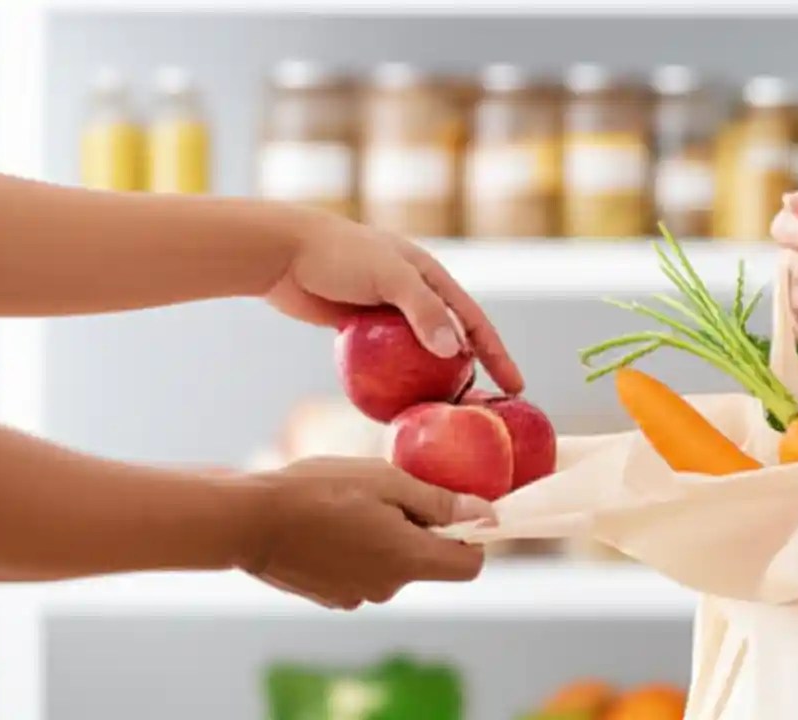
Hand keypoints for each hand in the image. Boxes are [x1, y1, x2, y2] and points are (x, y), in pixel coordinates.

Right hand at [241, 457, 493, 609]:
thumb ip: (438, 500)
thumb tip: (487, 514)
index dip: (471, 536)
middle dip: (419, 529)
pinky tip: (329, 525)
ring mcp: (358, 596)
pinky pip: (363, 571)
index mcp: (408, 558)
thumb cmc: (318, 490)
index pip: (469, 565)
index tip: (452, 508)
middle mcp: (389, 586)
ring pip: (393, 564)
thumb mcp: (385, 480)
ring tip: (350, 505)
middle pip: (428, 561)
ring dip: (386, 537)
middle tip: (386, 493)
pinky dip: (357, 550)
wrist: (249, 520)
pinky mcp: (332, 597)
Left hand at [265, 210, 523, 393]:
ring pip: (417, 355)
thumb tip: (456, 351)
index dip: (498, 354)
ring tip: (440, 416)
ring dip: (431, 383)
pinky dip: (394, 381)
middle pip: (451, 341)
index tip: (515, 387)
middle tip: (481, 411)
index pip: (475, 321)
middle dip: (469, 375)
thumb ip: (423, 310)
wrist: (282, 251)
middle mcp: (414, 294)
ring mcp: (386, 312)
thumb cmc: (337, 255)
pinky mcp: (359, 326)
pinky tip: (394, 406)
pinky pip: (385, 361)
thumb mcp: (388, 276)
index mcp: (430, 276)